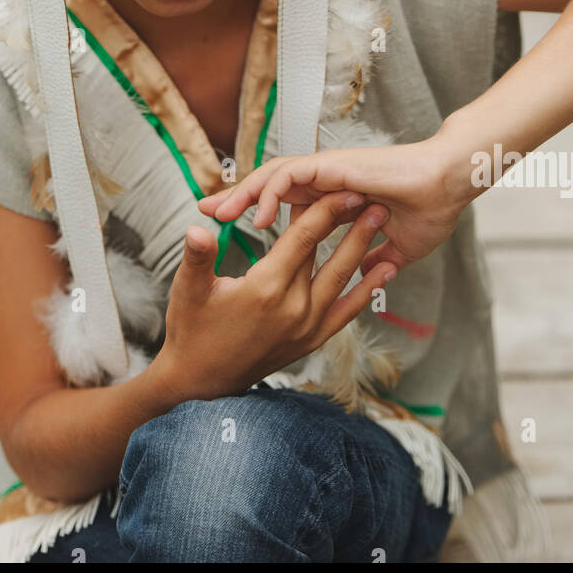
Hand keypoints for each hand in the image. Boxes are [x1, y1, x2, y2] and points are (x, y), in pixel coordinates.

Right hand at [151, 192, 397, 403]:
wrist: (200, 383)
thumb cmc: (193, 330)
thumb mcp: (188, 289)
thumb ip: (198, 256)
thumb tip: (197, 227)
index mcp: (265, 287)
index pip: (303, 238)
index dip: (325, 210)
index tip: (345, 189)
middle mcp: (292, 307)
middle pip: (328, 254)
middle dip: (350, 222)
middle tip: (372, 196)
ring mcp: (305, 327)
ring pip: (341, 278)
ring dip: (362, 248)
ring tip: (382, 220)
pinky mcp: (310, 341)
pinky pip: (345, 312)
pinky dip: (367, 291)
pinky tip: (385, 271)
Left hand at [197, 139, 467, 278]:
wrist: (448, 187)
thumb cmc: (430, 211)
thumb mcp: (397, 247)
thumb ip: (376, 258)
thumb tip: (369, 278)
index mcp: (334, 197)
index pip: (286, 202)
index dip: (258, 211)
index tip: (231, 230)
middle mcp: (325, 181)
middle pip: (268, 186)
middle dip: (235, 198)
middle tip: (205, 211)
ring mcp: (328, 172)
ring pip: (272, 176)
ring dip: (244, 193)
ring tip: (218, 212)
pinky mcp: (333, 167)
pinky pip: (293, 176)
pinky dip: (272, 191)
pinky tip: (258, 214)